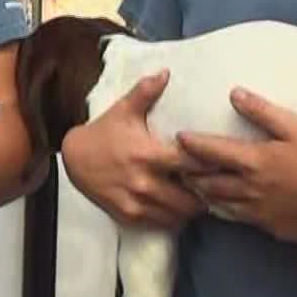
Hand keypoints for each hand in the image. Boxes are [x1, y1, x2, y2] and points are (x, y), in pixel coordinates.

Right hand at [59, 71, 199, 230]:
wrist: (73, 159)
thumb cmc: (104, 133)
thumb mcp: (123, 110)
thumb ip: (146, 92)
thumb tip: (166, 72)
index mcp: (148, 155)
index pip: (191, 163)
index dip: (211, 165)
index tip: (223, 162)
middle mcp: (144, 182)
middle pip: (190, 198)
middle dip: (205, 193)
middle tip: (215, 186)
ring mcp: (136, 202)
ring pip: (178, 215)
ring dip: (191, 208)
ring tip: (199, 198)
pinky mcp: (129, 216)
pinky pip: (161, 224)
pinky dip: (174, 218)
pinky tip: (178, 207)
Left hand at [177, 87, 296, 240]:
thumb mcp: (295, 127)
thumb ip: (262, 111)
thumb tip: (234, 93)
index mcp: (254, 161)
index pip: (211, 151)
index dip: (191, 144)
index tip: (178, 137)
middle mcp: (249, 188)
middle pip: (208, 182)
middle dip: (189, 174)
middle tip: (176, 167)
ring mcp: (258, 211)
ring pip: (220, 204)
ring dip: (204, 194)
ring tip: (193, 187)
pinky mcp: (269, 227)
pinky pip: (239, 218)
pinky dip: (226, 210)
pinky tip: (224, 205)